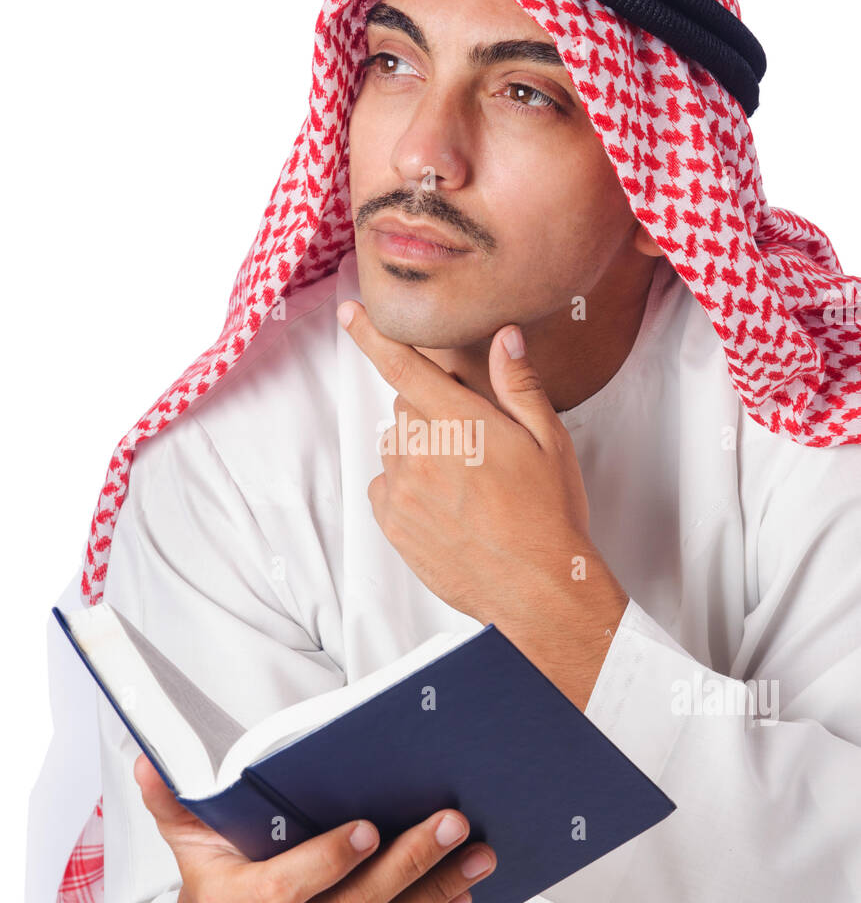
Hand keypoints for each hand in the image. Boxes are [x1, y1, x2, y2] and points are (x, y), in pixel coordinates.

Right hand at [134, 754, 496, 902]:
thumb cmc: (220, 878)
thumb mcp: (190, 840)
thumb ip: (175, 800)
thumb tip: (149, 759)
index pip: (283, 889)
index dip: (326, 862)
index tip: (368, 828)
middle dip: (406, 863)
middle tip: (451, 823)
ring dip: (434, 893)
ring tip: (475, 854)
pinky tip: (460, 895)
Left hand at [337, 301, 629, 710]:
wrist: (538, 589)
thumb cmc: (550, 515)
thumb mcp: (549, 441)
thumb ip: (519, 385)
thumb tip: (505, 337)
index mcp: (461, 423)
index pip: (404, 367)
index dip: (372, 336)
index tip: (348, 312)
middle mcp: (423, 452)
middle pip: (406, 410)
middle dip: (433, 414)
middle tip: (475, 446)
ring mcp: (403, 491)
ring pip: (396, 450)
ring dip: (420, 454)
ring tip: (464, 486)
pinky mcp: (393, 525)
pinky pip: (385, 487)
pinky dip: (406, 489)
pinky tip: (444, 508)